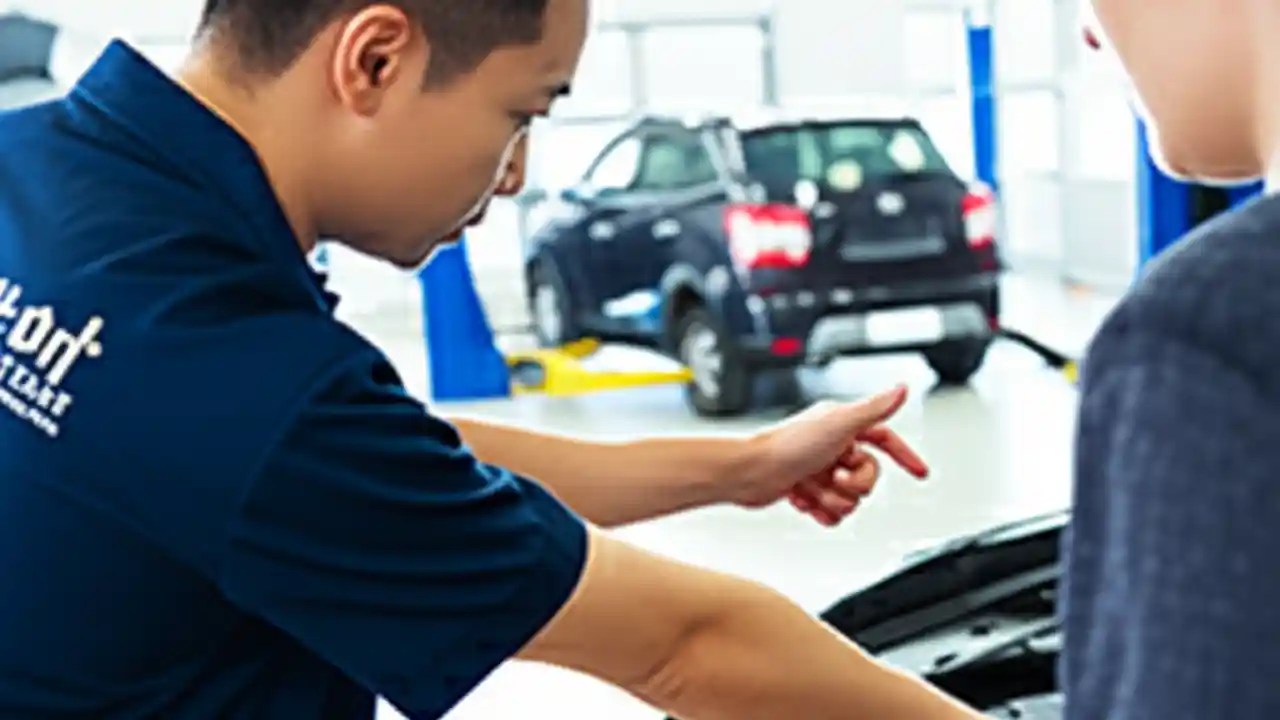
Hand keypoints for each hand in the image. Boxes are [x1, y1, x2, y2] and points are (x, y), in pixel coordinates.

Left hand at [732, 385, 928, 525]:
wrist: (751, 473)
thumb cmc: (787, 445)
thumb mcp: (838, 422)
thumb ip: (873, 408)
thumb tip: (901, 389)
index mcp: (843, 426)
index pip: (885, 439)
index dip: (904, 455)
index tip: (919, 472)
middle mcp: (833, 447)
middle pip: (869, 477)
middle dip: (854, 484)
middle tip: (834, 476)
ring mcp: (820, 470)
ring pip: (850, 500)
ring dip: (832, 499)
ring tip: (812, 488)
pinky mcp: (807, 491)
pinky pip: (831, 513)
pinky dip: (819, 511)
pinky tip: (804, 500)